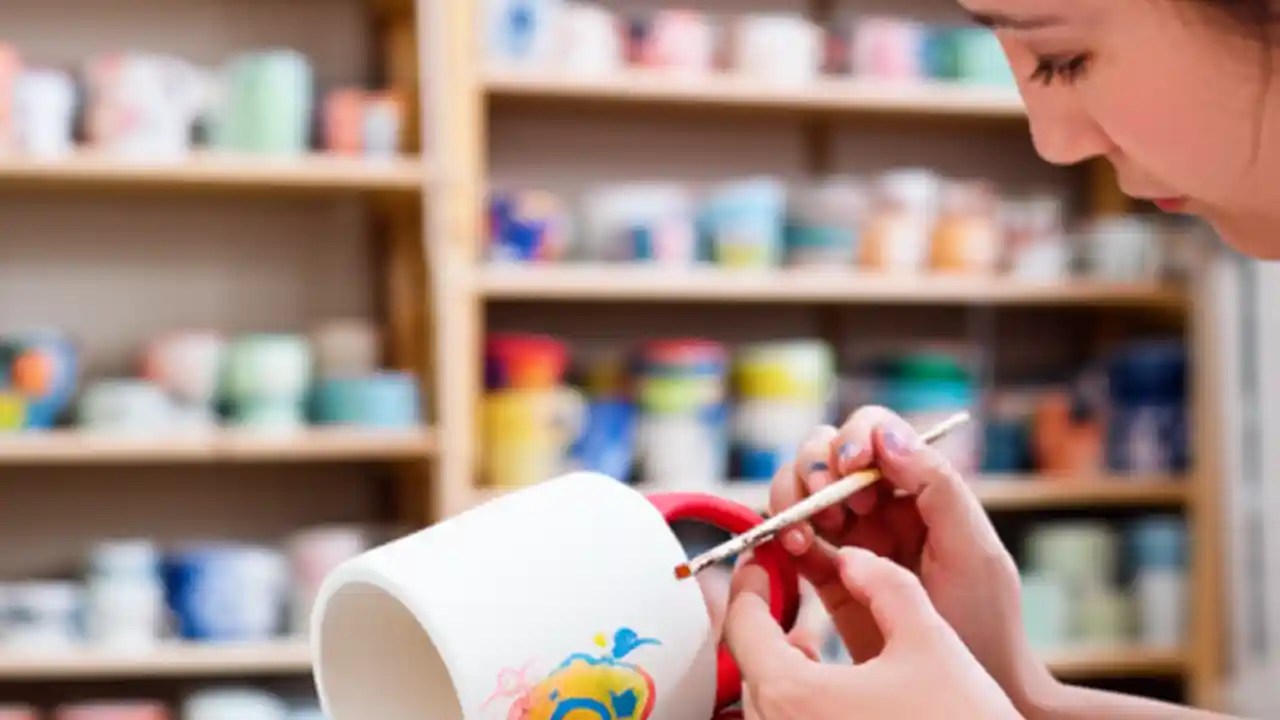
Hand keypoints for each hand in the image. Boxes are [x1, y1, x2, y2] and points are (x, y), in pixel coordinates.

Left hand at [724, 547, 1022, 719]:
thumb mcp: (930, 642)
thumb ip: (886, 586)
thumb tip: (855, 561)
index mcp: (792, 695)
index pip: (742, 626)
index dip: (750, 585)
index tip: (760, 564)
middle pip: (750, 667)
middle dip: (764, 625)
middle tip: (781, 592)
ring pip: (766, 704)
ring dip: (779, 667)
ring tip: (807, 641)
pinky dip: (795, 703)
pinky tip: (829, 691)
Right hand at [773, 406, 1052, 710]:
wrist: (966, 694)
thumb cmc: (985, 623)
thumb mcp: (972, 549)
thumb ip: (936, 487)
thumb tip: (888, 436)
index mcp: (918, 487)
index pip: (875, 433)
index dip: (855, 439)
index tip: (854, 468)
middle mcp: (879, 504)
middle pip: (826, 452)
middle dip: (816, 467)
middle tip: (831, 505)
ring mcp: (849, 537)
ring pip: (800, 490)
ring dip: (793, 499)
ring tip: (807, 533)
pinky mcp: (826, 576)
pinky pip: (790, 543)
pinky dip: (780, 538)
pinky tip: (796, 551)